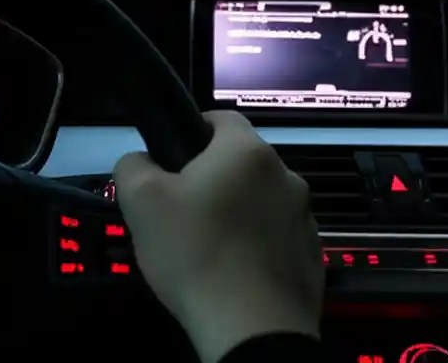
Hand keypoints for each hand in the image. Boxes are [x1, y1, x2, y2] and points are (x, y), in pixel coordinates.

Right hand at [114, 111, 323, 362]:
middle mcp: (287, 176)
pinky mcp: (313, 256)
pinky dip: (256, 246)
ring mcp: (306, 218)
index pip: (221, 117)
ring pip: (260, 201)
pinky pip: (276, 238)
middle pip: (240, 163)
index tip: (170, 162)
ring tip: (206, 248)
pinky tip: (232, 272)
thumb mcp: (139, 201)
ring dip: (237, 213)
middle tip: (179, 211)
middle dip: (211, 179)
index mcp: (247, 152)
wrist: (252, 329)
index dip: (191, 132)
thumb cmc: (194, 253)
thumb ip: (133, 165)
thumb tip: (142, 162)